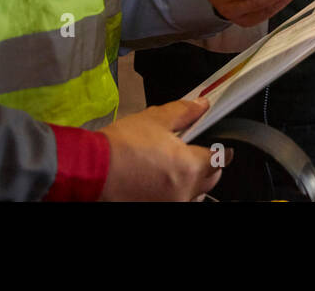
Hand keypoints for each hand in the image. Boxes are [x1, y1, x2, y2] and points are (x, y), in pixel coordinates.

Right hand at [98, 98, 223, 200]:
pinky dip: (175, 194)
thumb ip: (184, 112)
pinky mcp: (155, 210)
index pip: (219, 160)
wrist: (92, 169)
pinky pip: (175, 202)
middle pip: (210, 181)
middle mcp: (183, 192)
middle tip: (199, 156)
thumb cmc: (121, 146)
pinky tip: (163, 183)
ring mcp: (170, 205)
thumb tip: (202, 105)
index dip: (222, 151)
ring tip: (178, 170)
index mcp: (189, 167)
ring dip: (193, 184)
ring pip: (193, 196)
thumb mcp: (155, 119)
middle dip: (209, 168)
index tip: (223, 149)